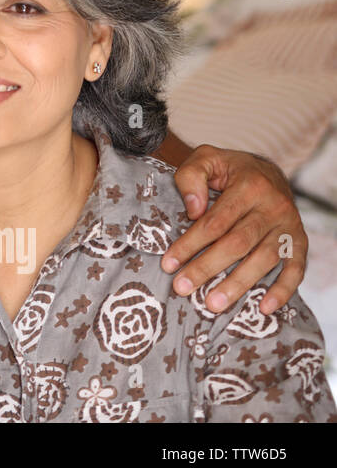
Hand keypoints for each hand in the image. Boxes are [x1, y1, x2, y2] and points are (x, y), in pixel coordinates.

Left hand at [161, 145, 305, 314]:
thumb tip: (193, 210)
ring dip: (238, 285)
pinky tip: (265, 308)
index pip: (215, 222)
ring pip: (263, 260)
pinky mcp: (299, 241)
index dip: (190, 244)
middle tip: (183, 288)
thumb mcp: (205, 159)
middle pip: (237, 244)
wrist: (266, 171)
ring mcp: (288, 226)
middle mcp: (273, 207)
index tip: (169, 264)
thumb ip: (191, 177)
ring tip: (213, 304)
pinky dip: (283, 290)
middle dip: (207, 268)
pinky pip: (295, 269)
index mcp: (249, 186)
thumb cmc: (229, 170)